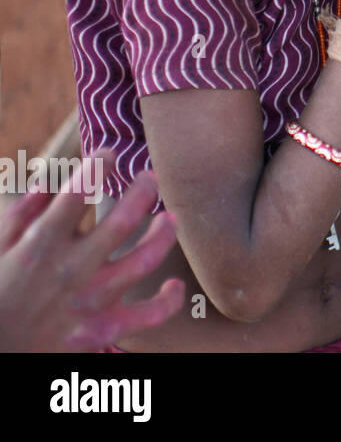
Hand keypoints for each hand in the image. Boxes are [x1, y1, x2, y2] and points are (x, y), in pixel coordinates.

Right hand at [0, 153, 185, 350]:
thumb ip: (22, 214)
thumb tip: (51, 180)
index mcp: (41, 246)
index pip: (77, 194)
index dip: (97, 165)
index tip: (107, 154)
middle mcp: (70, 271)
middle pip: (122, 222)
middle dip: (143, 191)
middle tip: (150, 177)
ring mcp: (90, 302)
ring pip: (143, 261)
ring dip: (164, 235)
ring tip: (171, 218)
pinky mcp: (103, 330)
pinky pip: (149, 317)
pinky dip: (169, 300)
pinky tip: (175, 285)